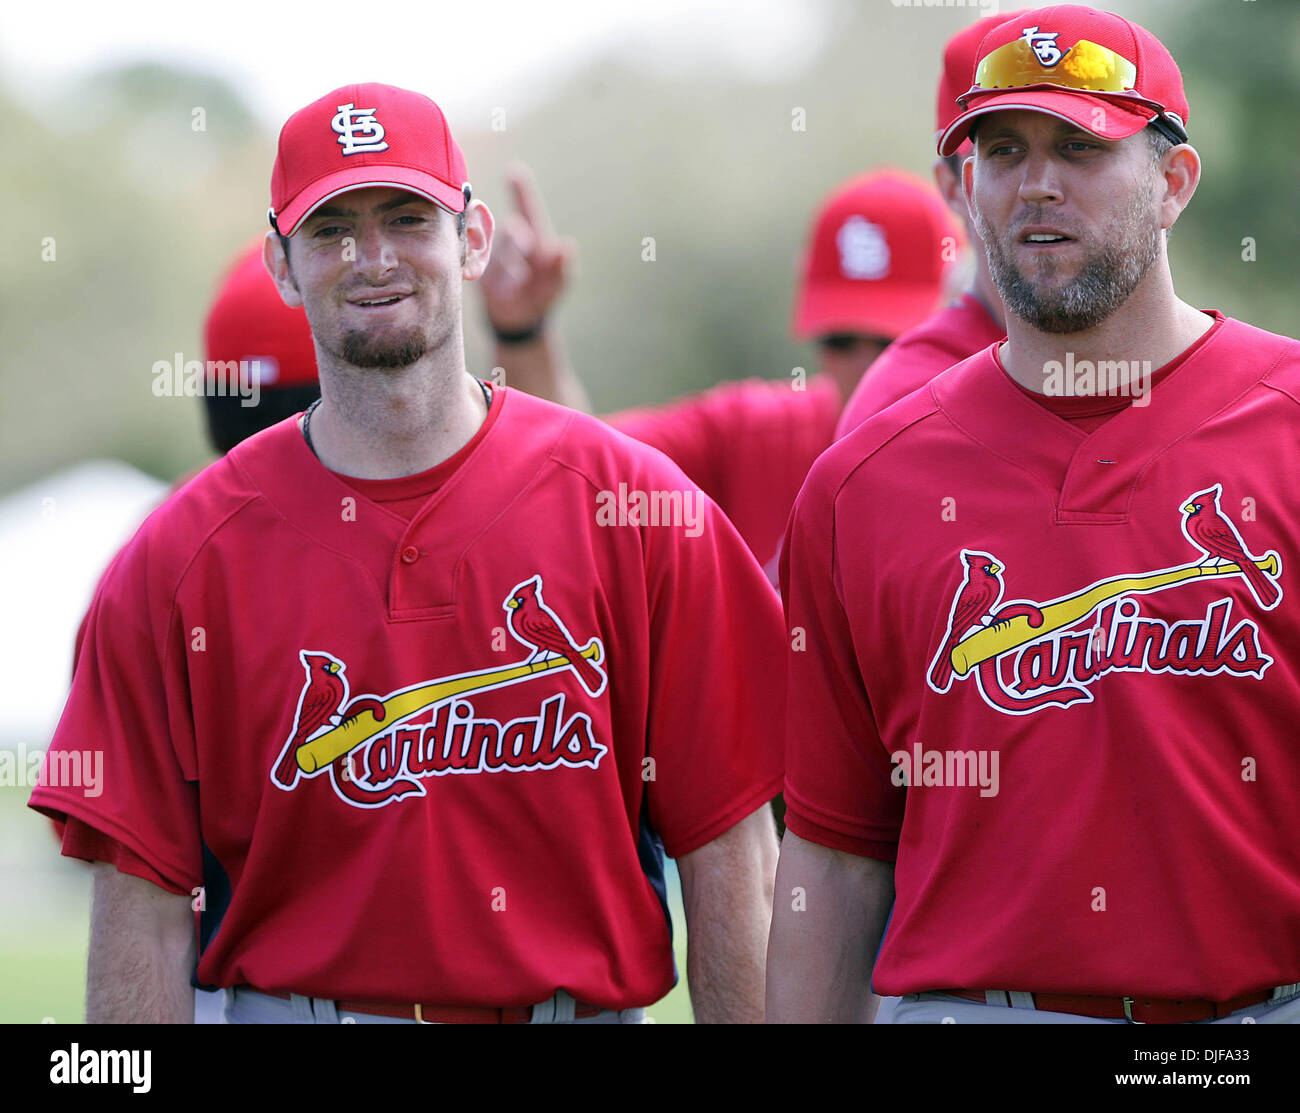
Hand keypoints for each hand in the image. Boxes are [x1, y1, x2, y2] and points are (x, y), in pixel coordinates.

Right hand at [479, 164, 575, 332]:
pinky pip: (490, 273)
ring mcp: (492, 255)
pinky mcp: (479, 274)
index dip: (520, 190)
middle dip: (518, 243)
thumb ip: (562, 268)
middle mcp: (509, 241)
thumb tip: (567, 246)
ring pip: (501, 255)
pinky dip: (502, 281)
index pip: (527, 209)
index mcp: (532, 237)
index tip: (514, 171)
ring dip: (512, 271)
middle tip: (525, 250)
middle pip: (511, 231)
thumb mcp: (557, 284)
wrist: (518, 319)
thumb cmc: (541, 294)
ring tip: (519, 284)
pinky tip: (510, 290)